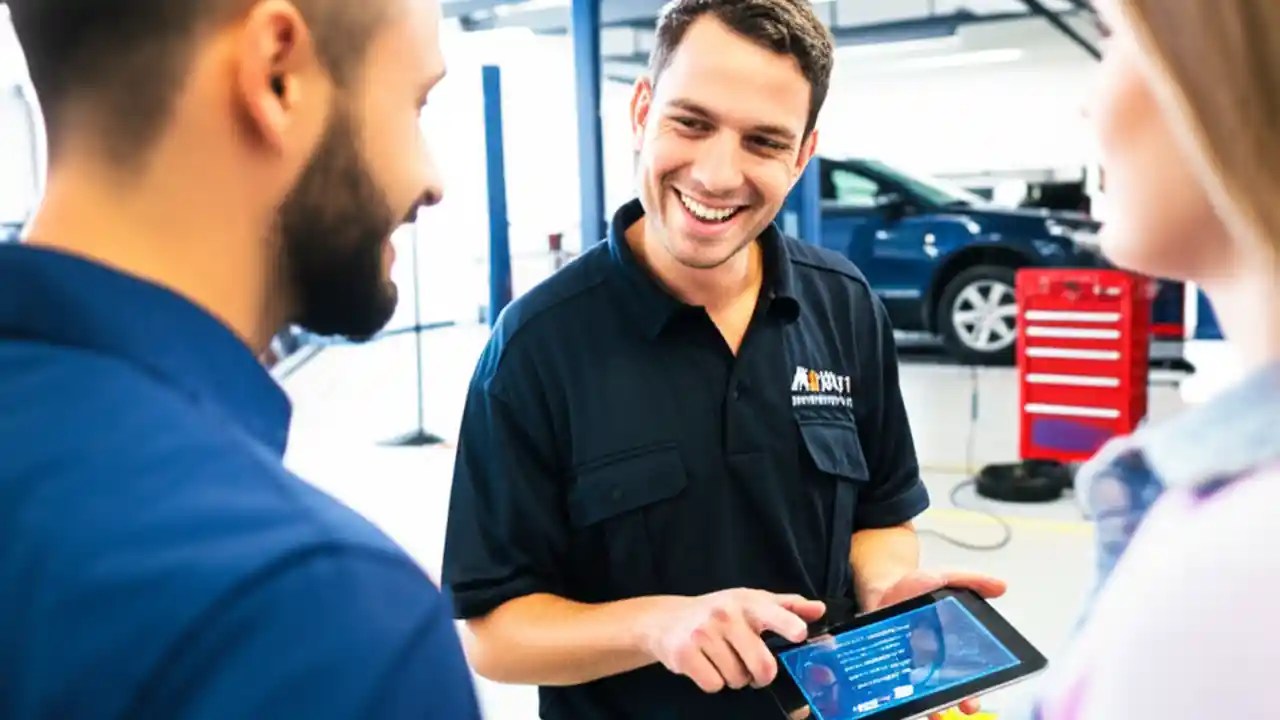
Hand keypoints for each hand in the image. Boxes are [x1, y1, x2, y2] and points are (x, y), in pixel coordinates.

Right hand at [640, 589, 825, 693]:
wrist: (664, 620)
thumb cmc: (718, 612)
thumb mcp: (751, 602)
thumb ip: (787, 607)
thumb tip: (819, 610)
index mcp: (748, 603)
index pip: (773, 613)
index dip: (788, 625)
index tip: (799, 634)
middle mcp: (726, 615)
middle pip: (761, 665)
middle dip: (761, 675)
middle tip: (754, 670)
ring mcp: (703, 634)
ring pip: (737, 679)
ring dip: (734, 678)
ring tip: (723, 660)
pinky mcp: (685, 653)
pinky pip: (714, 684)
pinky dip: (713, 681)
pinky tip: (706, 665)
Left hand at [866, 570, 1007, 719]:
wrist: (878, 588)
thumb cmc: (912, 587)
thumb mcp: (942, 578)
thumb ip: (970, 581)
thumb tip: (1001, 586)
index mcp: (953, 644)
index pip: (973, 670)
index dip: (981, 683)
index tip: (985, 689)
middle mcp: (936, 660)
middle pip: (955, 689)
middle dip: (964, 700)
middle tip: (968, 705)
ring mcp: (913, 667)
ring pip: (930, 696)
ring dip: (937, 707)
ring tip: (939, 712)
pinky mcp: (892, 668)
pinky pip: (902, 692)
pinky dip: (908, 703)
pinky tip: (911, 707)